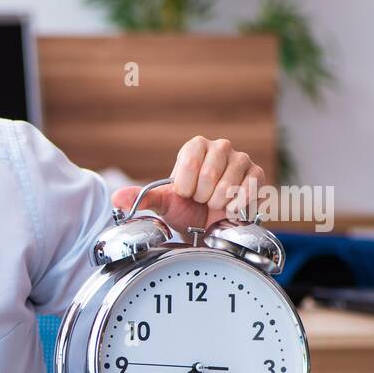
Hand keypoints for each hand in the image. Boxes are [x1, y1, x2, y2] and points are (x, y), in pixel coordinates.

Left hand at [111, 136, 265, 237]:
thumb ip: (143, 198)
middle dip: (201, 197)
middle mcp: (220, 147)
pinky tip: (230, 208)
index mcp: (196, 147)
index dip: (185, 187)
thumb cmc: (186, 209)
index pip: (189, 163)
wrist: (210, 225)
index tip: (185, 194)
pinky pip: (248, 190)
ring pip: (227, 185)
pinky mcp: (257, 174)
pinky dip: (235, 206)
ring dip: (217, 203)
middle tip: (200, 201)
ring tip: (214, 204)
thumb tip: (117, 198)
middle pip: (209, 175)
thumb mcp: (164, 204)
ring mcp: (241, 159)